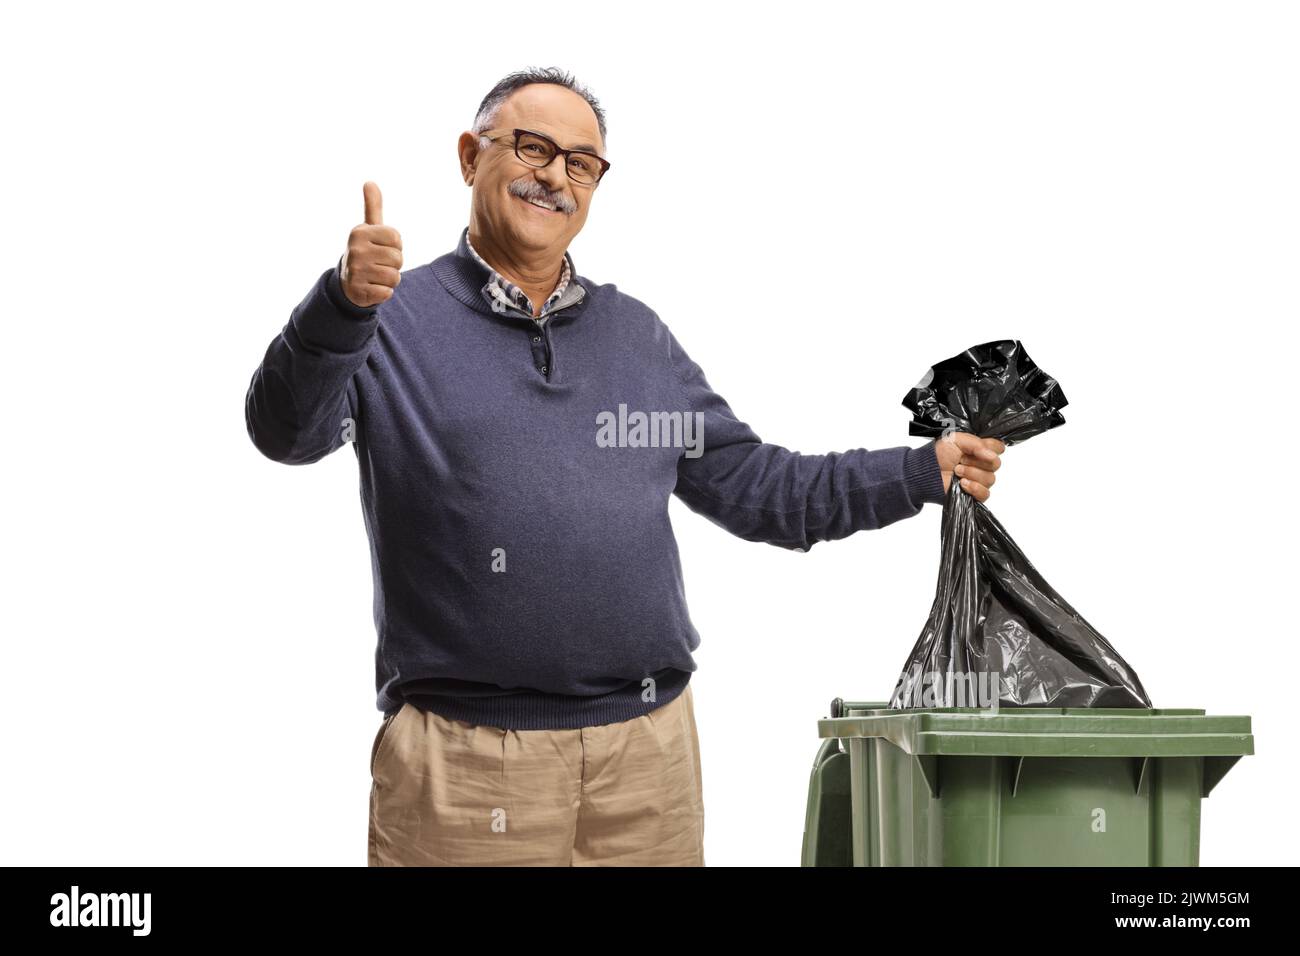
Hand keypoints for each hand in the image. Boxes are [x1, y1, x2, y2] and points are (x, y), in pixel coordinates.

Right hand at [340, 181, 402, 307]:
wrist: (348, 282)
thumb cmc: (365, 251)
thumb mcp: (368, 228)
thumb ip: (373, 207)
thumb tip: (369, 182)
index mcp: (360, 232)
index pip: (397, 238)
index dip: (395, 245)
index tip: (382, 247)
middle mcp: (356, 250)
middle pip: (398, 258)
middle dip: (394, 264)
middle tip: (379, 264)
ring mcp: (356, 271)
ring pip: (395, 277)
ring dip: (390, 279)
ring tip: (376, 275)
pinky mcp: (359, 291)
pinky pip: (388, 292)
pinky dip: (384, 292)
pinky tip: (372, 287)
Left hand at [933, 432, 1005, 502]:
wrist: (927, 471)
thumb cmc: (940, 454)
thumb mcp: (957, 439)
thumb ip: (977, 444)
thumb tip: (993, 456)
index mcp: (981, 450)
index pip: (999, 448)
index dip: (991, 449)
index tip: (978, 449)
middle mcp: (982, 465)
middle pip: (996, 464)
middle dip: (976, 462)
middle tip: (960, 460)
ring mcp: (979, 480)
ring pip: (990, 479)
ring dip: (971, 474)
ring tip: (956, 471)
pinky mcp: (975, 494)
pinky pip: (985, 493)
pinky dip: (974, 488)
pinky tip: (962, 483)